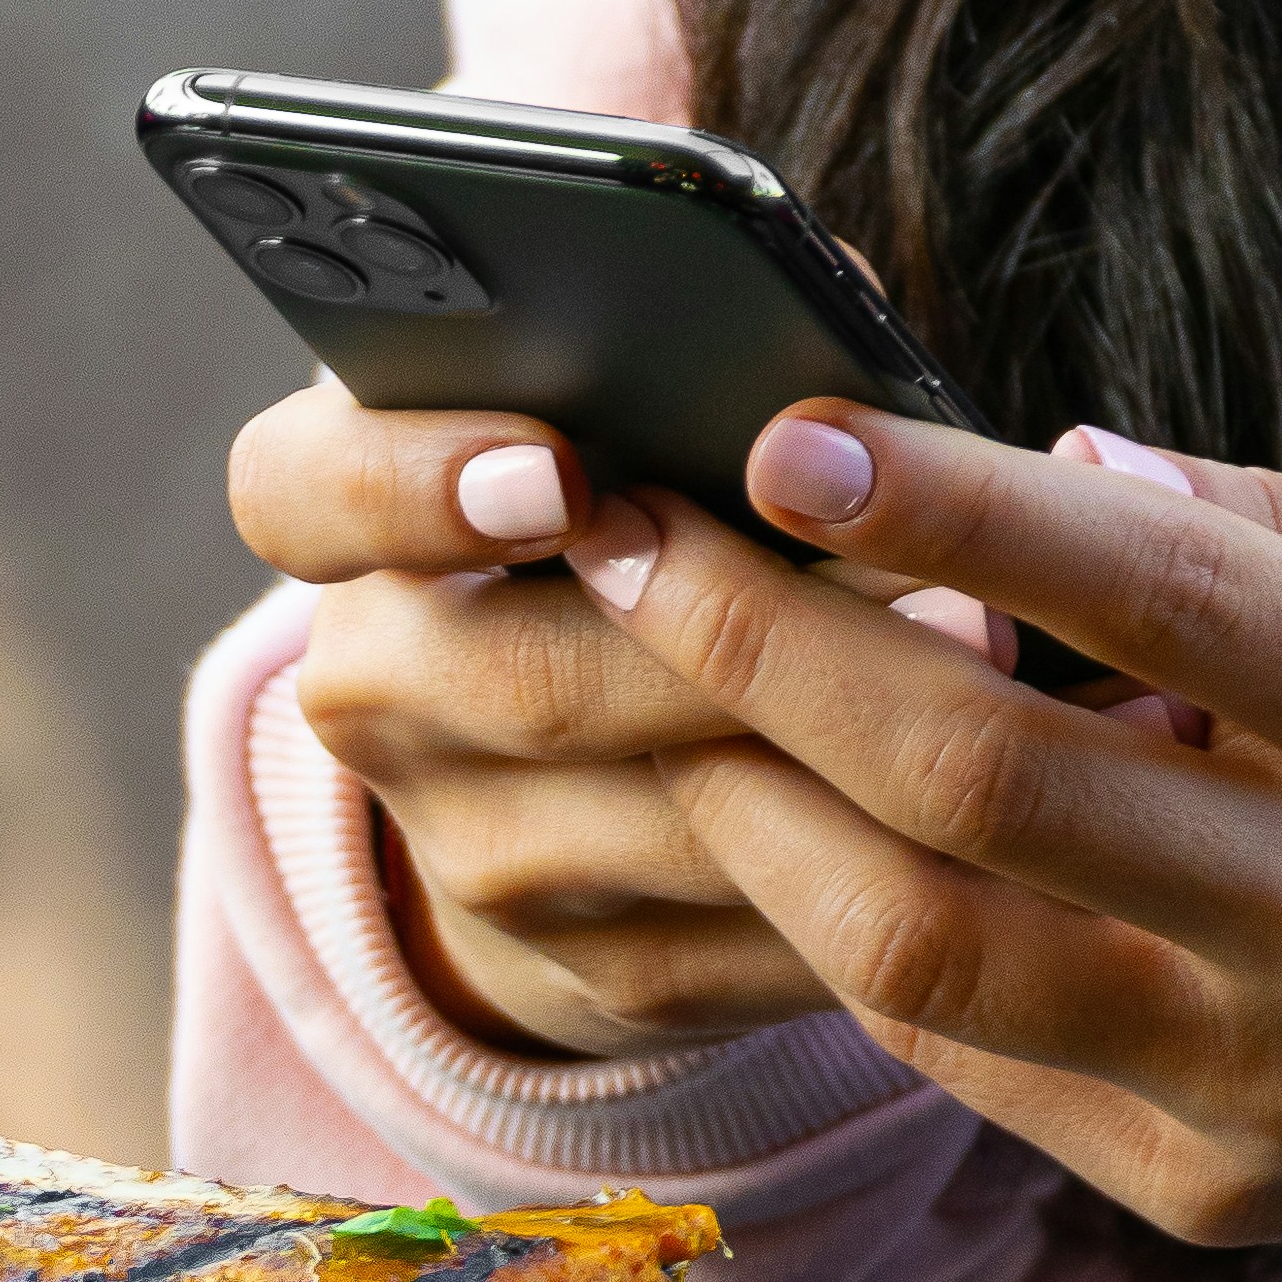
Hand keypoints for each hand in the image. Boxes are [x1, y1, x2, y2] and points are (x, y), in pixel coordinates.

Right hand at [224, 381, 970, 1059]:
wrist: (601, 732)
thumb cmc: (644, 476)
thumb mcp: (612, 374)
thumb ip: (669, 311)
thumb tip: (805, 314)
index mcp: (339, 515)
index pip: (299, 492)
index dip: (412, 484)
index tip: (557, 471)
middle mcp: (375, 692)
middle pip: (521, 679)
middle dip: (722, 633)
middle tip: (899, 574)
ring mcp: (468, 850)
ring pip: (649, 822)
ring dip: (828, 752)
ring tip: (983, 662)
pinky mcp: (583, 969)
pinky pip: (730, 941)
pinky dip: (863, 866)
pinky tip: (976, 802)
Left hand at [569, 409, 1281, 1263]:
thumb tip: (1068, 469)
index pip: (1154, 596)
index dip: (950, 515)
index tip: (783, 437)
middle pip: (976, 782)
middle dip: (759, 647)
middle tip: (631, 534)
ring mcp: (1254, 1076)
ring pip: (918, 949)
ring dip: (745, 806)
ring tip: (650, 690)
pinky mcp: (1192, 1186)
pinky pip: (953, 1057)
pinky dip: (834, 932)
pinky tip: (770, 827)